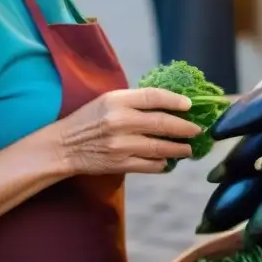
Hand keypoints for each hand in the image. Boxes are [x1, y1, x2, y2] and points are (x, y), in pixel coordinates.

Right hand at [57, 88, 201, 174]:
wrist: (63, 147)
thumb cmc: (88, 119)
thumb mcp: (108, 100)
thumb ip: (134, 101)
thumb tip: (168, 102)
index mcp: (117, 100)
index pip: (154, 96)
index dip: (176, 100)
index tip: (190, 105)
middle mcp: (121, 121)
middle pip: (163, 123)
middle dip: (185, 127)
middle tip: (197, 129)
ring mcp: (121, 145)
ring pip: (160, 147)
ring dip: (179, 148)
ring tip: (189, 148)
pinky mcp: (120, 164)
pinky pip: (150, 165)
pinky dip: (162, 164)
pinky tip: (168, 161)